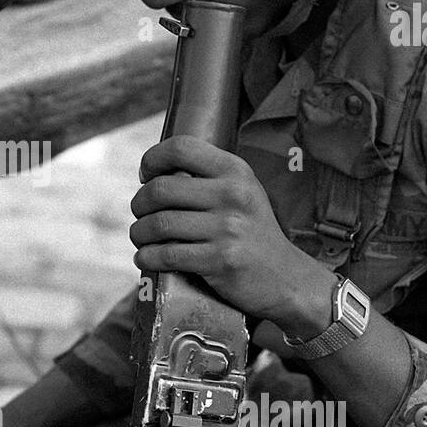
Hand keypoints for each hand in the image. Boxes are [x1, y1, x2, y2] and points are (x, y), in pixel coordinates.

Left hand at [129, 136, 333, 335]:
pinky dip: (147, 258)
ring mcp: (228, 228)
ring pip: (158, 224)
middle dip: (139, 204)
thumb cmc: (252, 233)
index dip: (152, 160)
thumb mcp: (242, 193)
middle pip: (160, 189)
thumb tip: (153, 175)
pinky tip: (146, 259)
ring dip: (139, 233)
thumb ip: (207, 179)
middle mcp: (232, 194)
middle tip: (140, 215)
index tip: (145, 176)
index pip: (180, 148)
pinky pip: (167, 255)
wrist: (287, 278)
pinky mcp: (221, 260)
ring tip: (141, 239)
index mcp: (235, 171)